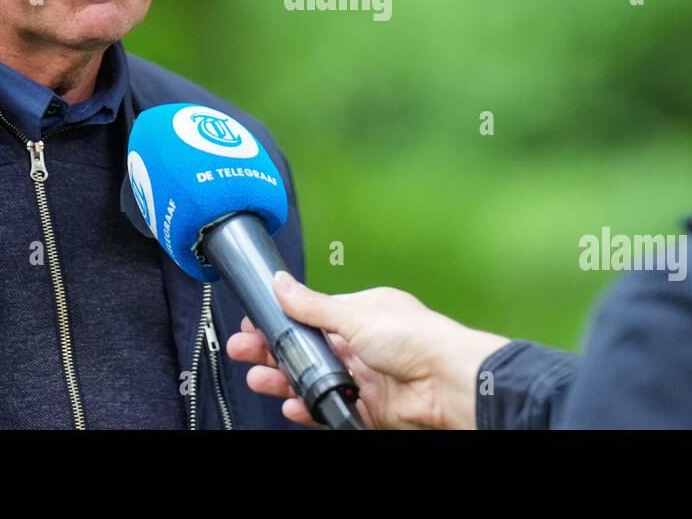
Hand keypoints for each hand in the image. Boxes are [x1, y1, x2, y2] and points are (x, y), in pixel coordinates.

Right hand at [225, 272, 510, 429]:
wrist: (447, 382)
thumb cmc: (417, 338)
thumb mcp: (356, 314)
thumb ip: (313, 305)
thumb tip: (281, 284)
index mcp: (363, 313)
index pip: (313, 315)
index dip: (283, 319)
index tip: (255, 322)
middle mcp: (362, 343)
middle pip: (308, 348)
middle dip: (274, 349)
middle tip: (244, 350)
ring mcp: (364, 376)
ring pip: (315, 378)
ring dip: (284, 378)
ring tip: (258, 377)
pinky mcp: (367, 406)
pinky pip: (330, 407)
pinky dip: (309, 406)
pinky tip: (290, 403)